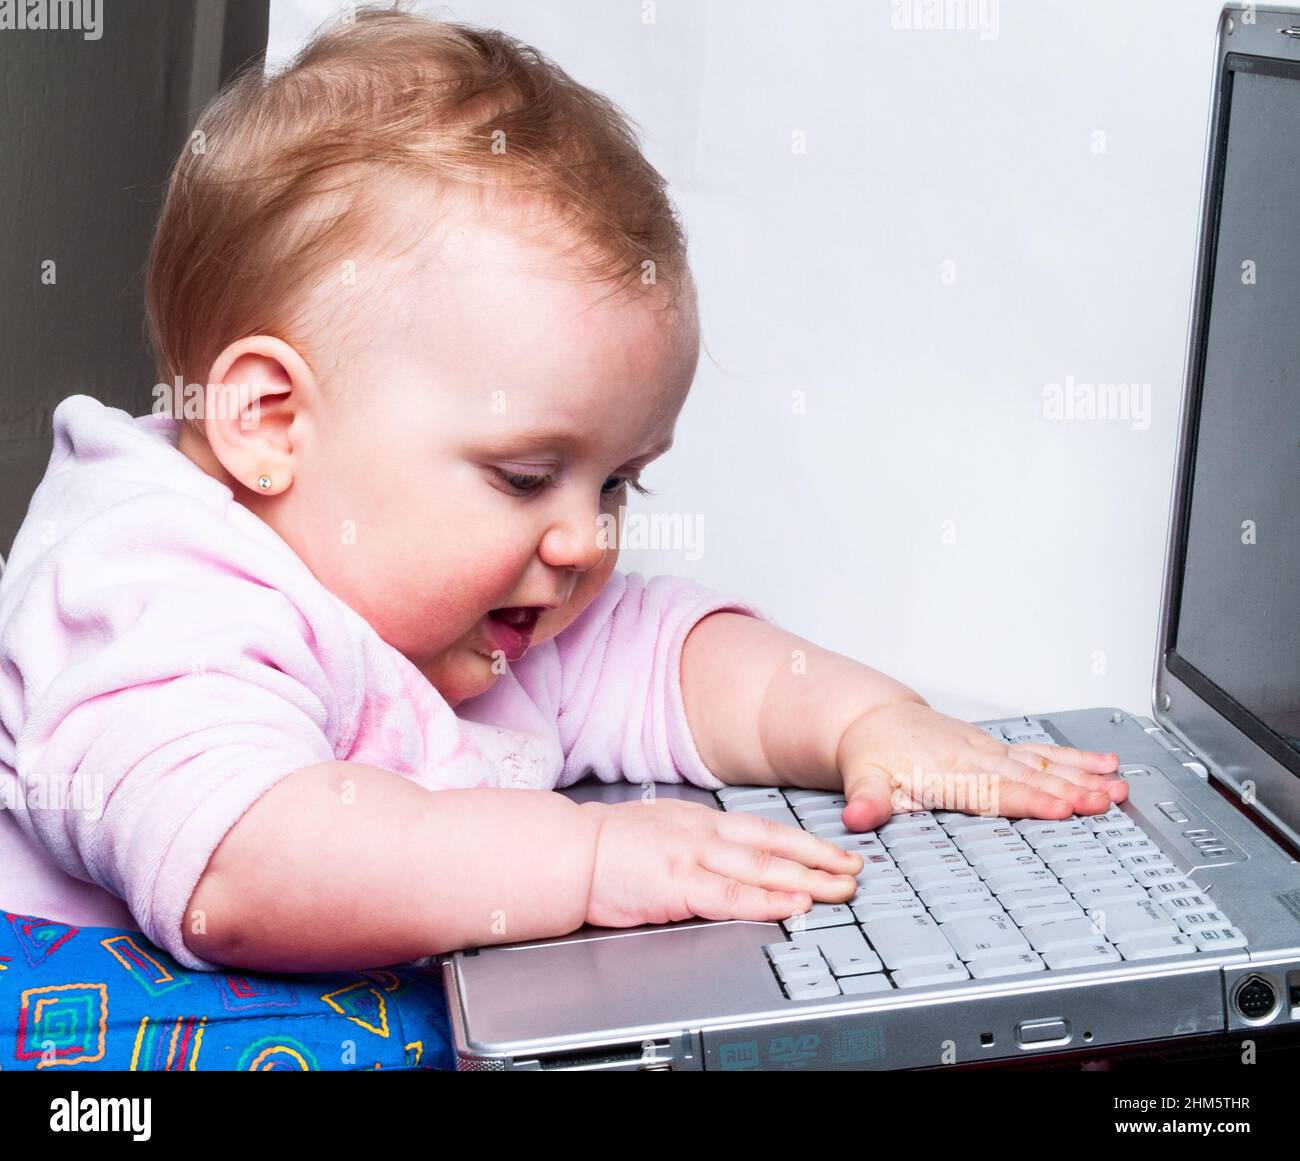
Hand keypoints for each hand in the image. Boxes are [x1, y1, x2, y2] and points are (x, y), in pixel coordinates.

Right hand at [581, 797, 865, 927]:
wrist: (572, 851)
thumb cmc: (609, 846)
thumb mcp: (663, 829)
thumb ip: (698, 841)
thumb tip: (730, 856)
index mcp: (701, 820)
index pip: (766, 830)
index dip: (806, 843)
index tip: (836, 852)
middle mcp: (704, 834)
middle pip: (775, 846)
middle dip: (820, 859)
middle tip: (856, 870)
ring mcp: (692, 857)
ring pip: (762, 868)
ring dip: (806, 879)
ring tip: (839, 890)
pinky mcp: (677, 885)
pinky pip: (731, 895)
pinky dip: (766, 900)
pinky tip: (792, 905)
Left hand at [834, 701, 1126, 831]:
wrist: (874, 720)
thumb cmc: (872, 753)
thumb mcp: (862, 778)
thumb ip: (866, 799)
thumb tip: (858, 816)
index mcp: (947, 771)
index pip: (994, 790)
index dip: (1028, 800)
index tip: (1061, 809)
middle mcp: (975, 757)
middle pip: (1029, 777)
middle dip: (1070, 790)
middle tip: (1107, 802)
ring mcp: (990, 751)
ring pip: (1044, 763)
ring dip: (1083, 776)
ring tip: (1118, 787)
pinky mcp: (998, 748)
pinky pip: (1042, 752)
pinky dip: (1076, 759)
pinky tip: (1105, 766)